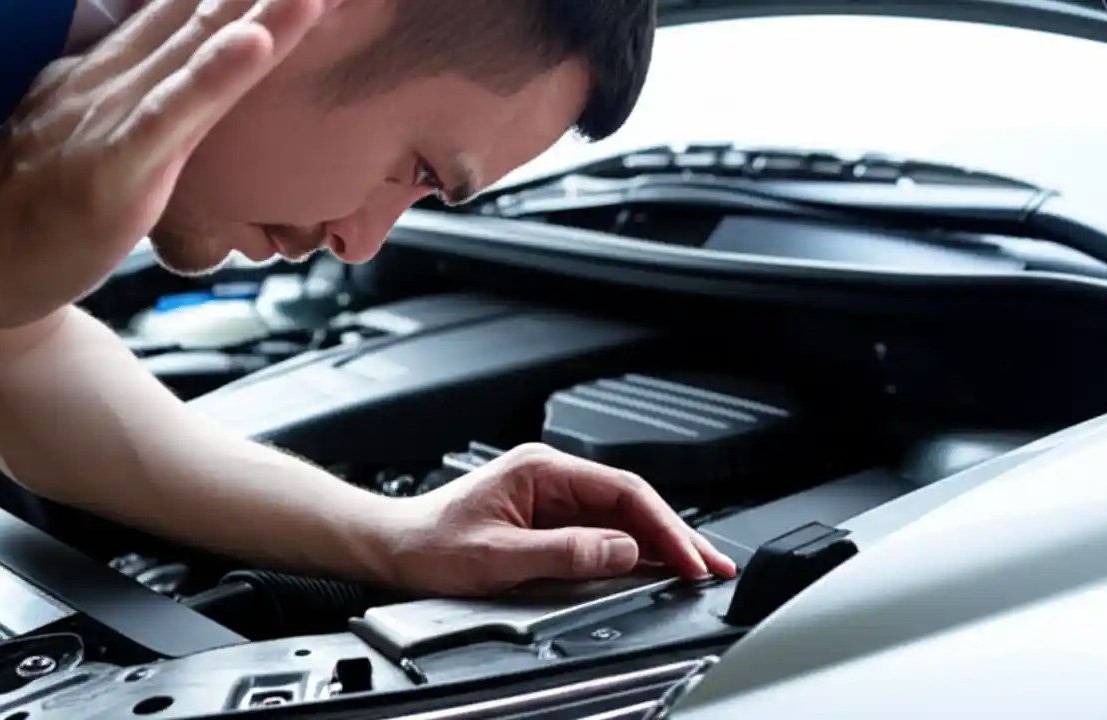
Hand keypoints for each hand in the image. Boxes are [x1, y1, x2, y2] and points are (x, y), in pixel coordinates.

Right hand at [0, 0, 327, 330]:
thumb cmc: (28, 205)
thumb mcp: (87, 137)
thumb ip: (134, 109)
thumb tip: (177, 91)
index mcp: (110, 72)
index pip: (182, 10)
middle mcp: (113, 78)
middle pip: (198, 13)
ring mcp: (114, 119)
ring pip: (196, 47)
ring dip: (260, 10)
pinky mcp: (117, 168)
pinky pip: (174, 113)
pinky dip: (216, 74)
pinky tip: (256, 42)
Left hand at [383, 444, 737, 596]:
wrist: (394, 547)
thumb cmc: (430, 543)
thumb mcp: (496, 555)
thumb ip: (562, 553)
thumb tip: (621, 552)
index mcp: (543, 471)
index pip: (623, 492)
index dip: (662, 527)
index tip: (688, 558)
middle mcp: (552, 478)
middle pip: (631, 503)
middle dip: (675, 534)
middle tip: (713, 566)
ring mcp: (552, 498)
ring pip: (622, 518)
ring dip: (660, 544)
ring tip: (697, 569)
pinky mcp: (549, 521)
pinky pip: (602, 533)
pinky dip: (634, 552)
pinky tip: (656, 568)